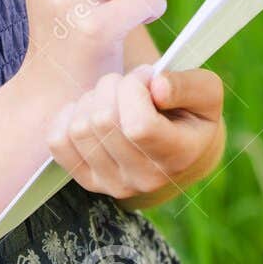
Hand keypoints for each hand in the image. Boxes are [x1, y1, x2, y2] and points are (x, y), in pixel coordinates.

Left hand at [46, 63, 225, 203]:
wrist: (177, 145)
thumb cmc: (190, 111)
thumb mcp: (205, 91)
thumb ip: (187, 85)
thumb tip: (157, 88)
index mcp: (178, 157)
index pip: (138, 125)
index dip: (135, 89)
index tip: (147, 79)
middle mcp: (144, 179)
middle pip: (103, 121)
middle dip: (113, 87)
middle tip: (130, 87)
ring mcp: (113, 184)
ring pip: (79, 127)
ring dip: (93, 99)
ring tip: (115, 99)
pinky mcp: (87, 180)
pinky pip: (57, 140)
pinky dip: (69, 115)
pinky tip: (92, 111)